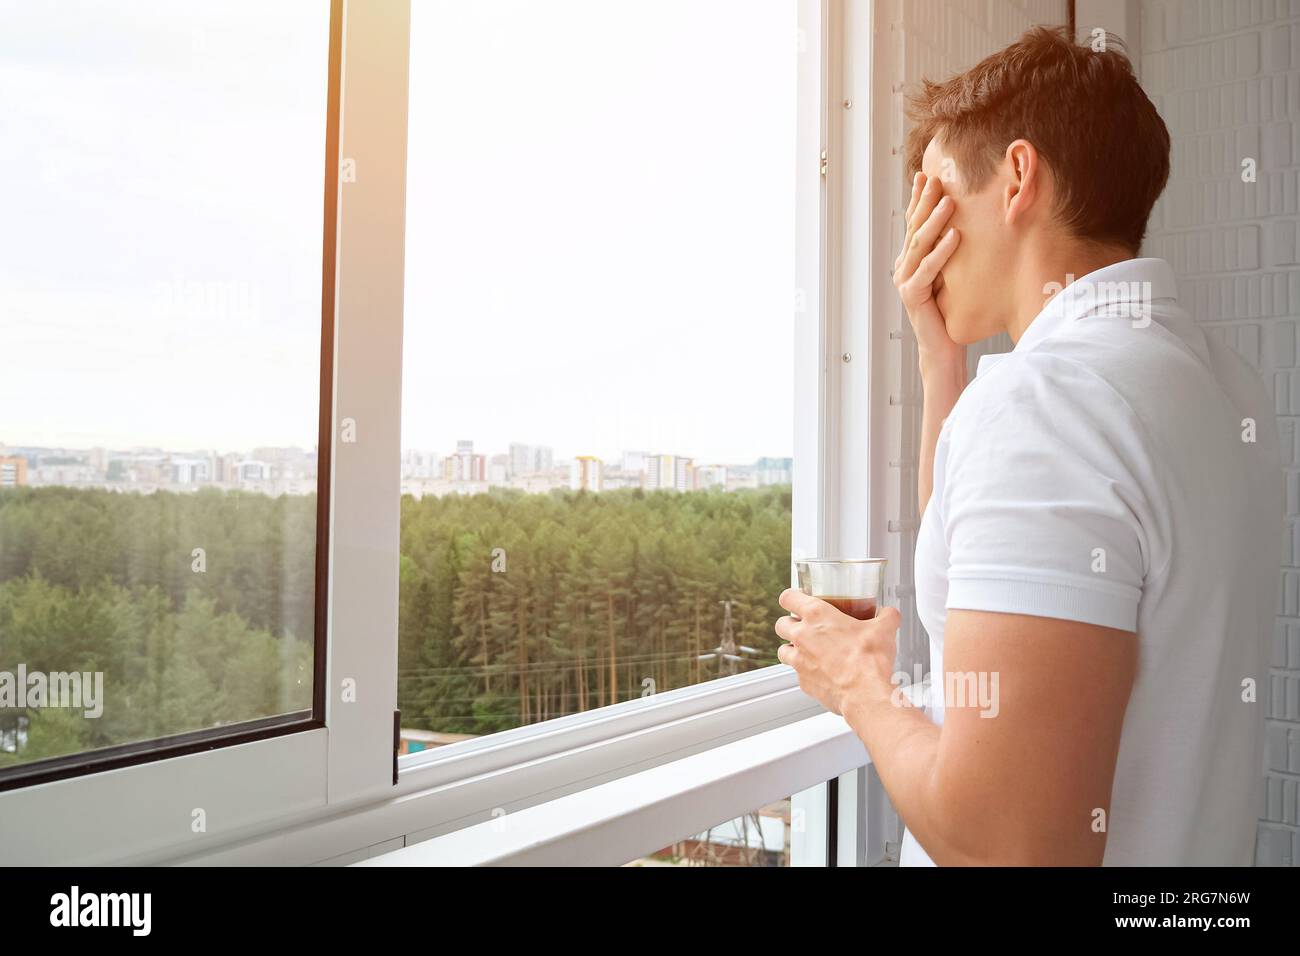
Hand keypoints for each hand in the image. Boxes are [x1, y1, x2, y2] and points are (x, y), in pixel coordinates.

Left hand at [775, 588, 900, 716]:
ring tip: (807, 651)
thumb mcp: (884, 629)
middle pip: (780, 624)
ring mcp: (799, 661)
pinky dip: (806, 672)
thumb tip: (889, 614)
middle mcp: (802, 636)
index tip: (797, 599)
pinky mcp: (803, 682)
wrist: (865, 694)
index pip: (788, 597)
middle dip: (789, 624)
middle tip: (803, 626)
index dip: (791, 597)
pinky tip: (821, 672)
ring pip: (782, 650)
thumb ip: (887, 616)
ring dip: (792, 649)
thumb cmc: (869, 660)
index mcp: (817, 616)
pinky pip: (797, 674)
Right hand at [893, 171, 963, 374]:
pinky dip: (942, 251)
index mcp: (911, 259)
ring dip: (934, 220)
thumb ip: (950, 251)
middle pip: (914, 228)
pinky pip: (928, 269)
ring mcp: (905, 281)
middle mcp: (904, 267)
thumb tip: (967, 222)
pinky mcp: (912, 296)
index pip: (914, 223)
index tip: (925, 174)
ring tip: (949, 200)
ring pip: (919, 244)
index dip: (918, 199)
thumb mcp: (952, 273)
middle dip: (925, 202)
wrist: (943, 346)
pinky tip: (955, 235)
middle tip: (936, 178)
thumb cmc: (951, 310)